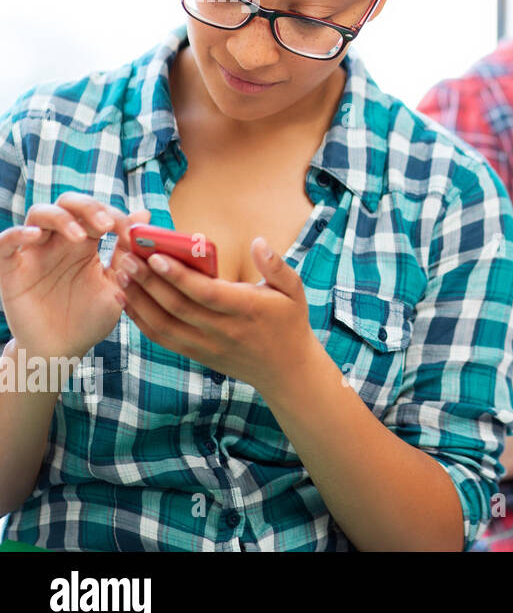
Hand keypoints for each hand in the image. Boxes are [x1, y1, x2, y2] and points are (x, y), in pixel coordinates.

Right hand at [0, 192, 150, 359]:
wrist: (62, 350)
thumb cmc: (91, 318)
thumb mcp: (117, 285)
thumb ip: (128, 253)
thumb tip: (145, 214)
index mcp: (86, 243)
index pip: (97, 212)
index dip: (115, 217)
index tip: (132, 236)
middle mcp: (59, 241)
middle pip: (68, 203)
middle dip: (89, 207)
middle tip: (107, 225)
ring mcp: (34, 252)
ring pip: (39, 214)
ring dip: (61, 218)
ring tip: (79, 236)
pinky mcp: (11, 269)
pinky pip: (6, 242)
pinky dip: (17, 234)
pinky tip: (35, 236)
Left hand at [109, 235, 315, 391]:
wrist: (286, 370)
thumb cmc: (289, 322)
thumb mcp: (293, 290)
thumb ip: (276, 265)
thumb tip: (258, 242)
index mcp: (247, 309)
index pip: (206, 293)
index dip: (179, 276)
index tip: (155, 256)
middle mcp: (223, 330)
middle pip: (178, 307)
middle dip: (148, 281)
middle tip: (125, 257)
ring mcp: (207, 345)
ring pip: (163, 324)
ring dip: (138, 299)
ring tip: (119, 273)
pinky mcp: (196, 354)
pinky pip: (162, 338)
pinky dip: (140, 319)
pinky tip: (126, 299)